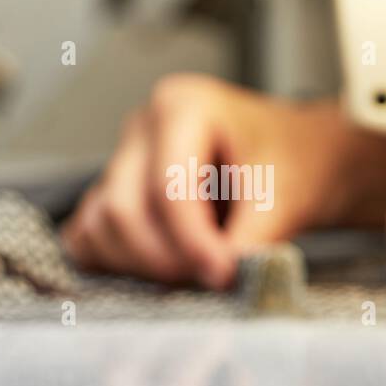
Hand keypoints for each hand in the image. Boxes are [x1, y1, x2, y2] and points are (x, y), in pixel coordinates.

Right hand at [62, 74, 385, 288]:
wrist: (297, 159)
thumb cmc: (293, 162)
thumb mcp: (288, 194)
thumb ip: (254, 237)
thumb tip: (222, 278)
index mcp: (182, 106)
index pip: (168, 186)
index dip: (192, 242)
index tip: (223, 276)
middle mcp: (141, 128)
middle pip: (123, 209)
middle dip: (165, 258)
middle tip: (213, 279)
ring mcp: (120, 160)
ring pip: (100, 226)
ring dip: (141, 265)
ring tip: (196, 271)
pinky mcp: (112, 194)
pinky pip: (88, 237)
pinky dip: (117, 263)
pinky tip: (163, 268)